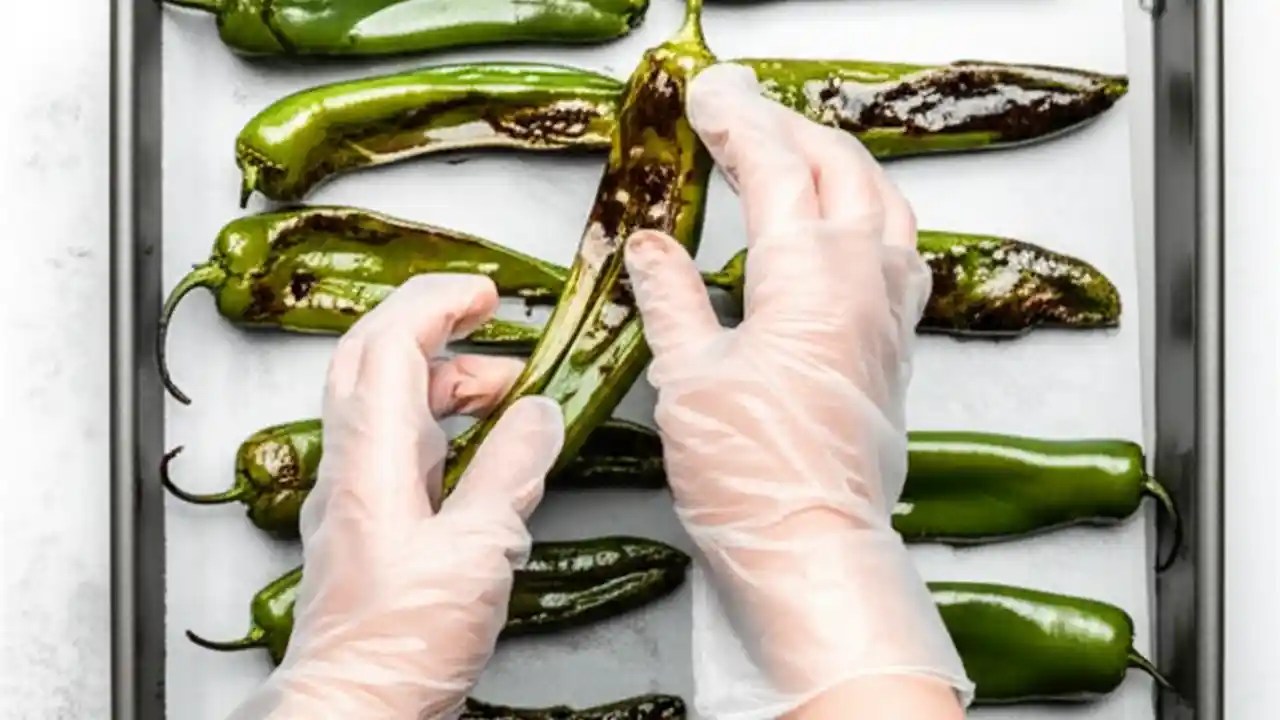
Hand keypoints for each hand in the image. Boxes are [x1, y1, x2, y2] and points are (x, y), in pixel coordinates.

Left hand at [229, 275, 563, 719]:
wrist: (356, 706)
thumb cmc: (401, 642)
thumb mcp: (478, 549)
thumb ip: (510, 472)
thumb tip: (538, 414)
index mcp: (370, 457)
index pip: (388, 343)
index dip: (436, 303)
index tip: (485, 293)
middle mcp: (353, 465)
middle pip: (372, 359)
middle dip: (431, 323)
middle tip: (485, 315)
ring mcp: (356, 493)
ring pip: (389, 402)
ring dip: (444, 379)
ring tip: (506, 389)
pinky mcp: (371, 522)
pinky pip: (400, 444)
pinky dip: (443, 424)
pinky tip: (483, 447)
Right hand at [623, 64, 972, 718]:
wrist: (814, 548)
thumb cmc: (750, 475)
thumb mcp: (689, 377)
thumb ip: (672, 296)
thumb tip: (649, 244)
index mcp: (808, 276)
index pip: (776, 168)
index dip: (737, 121)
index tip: (705, 93)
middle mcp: (863, 280)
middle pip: (840, 167)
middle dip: (788, 125)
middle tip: (739, 111)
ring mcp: (889, 311)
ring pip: (884, 201)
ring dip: (840, 161)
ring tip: (797, 148)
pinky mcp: (896, 344)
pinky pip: (901, 251)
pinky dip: (873, 213)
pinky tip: (850, 226)